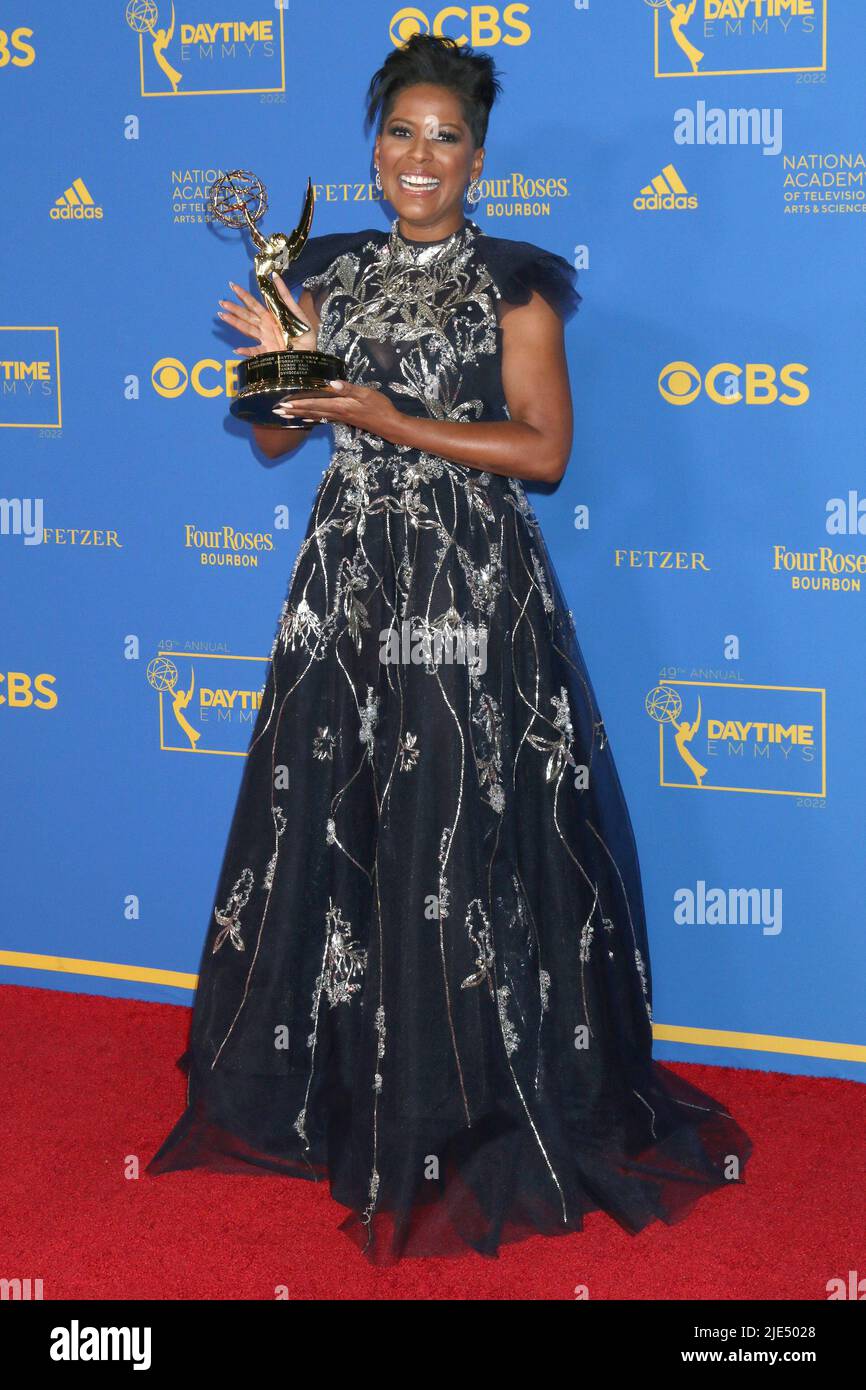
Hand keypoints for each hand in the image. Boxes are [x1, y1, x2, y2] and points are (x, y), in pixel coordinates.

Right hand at [217, 275, 317, 355]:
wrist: (309, 355)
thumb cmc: (304, 335)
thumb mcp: (296, 312)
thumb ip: (286, 296)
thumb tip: (275, 276)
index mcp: (272, 317)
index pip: (254, 304)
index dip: (243, 295)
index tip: (233, 286)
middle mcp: (265, 327)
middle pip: (247, 315)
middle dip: (234, 308)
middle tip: (221, 302)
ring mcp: (265, 340)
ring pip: (247, 329)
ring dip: (235, 323)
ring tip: (222, 316)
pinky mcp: (268, 353)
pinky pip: (255, 352)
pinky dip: (246, 352)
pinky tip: (236, 350)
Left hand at [273, 380, 404, 440]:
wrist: (389, 424)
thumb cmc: (379, 407)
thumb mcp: (366, 394)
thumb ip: (349, 388)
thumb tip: (332, 382)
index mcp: (340, 405)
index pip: (314, 403)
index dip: (298, 403)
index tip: (283, 403)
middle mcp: (336, 412)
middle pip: (310, 411)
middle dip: (293, 411)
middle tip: (276, 411)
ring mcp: (339, 417)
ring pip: (314, 416)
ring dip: (299, 415)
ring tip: (285, 416)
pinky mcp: (343, 419)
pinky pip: (322, 418)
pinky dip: (311, 419)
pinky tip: (305, 420)